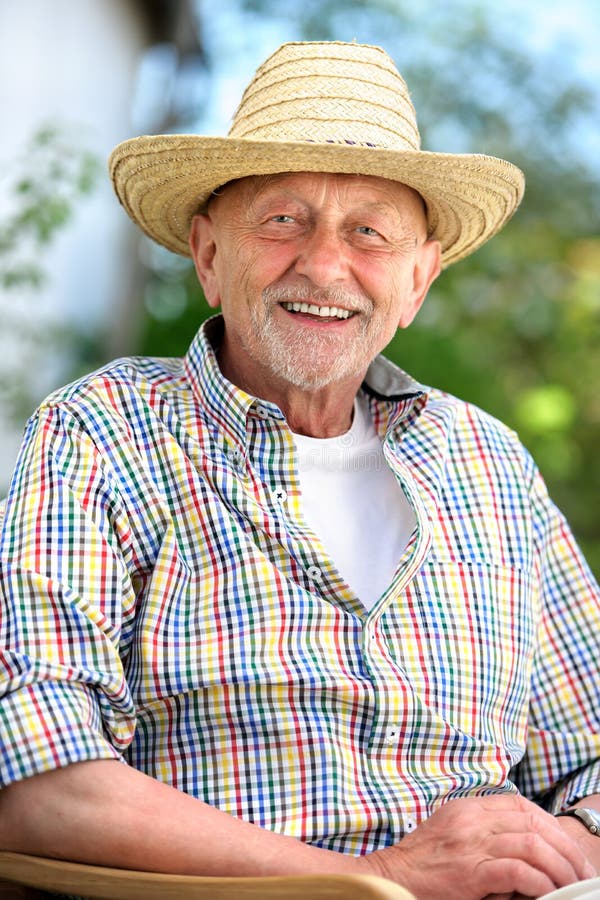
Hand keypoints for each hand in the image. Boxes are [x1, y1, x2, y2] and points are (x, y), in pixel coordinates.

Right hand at [358, 794, 596, 899]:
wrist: (390, 879)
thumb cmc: (421, 863)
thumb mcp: (452, 832)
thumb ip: (482, 829)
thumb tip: (525, 843)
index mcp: (468, 808)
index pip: (522, 806)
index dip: (551, 825)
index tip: (567, 848)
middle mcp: (472, 820)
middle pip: (533, 822)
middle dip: (565, 847)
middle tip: (581, 871)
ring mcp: (471, 845)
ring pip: (532, 844)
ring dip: (560, 867)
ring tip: (572, 885)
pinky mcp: (470, 873)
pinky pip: (518, 871)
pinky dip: (541, 882)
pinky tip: (549, 893)